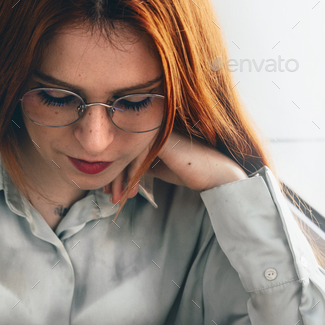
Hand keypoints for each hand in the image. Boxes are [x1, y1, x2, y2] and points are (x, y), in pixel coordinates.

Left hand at [103, 130, 246, 203]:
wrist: (213, 174)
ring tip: (118, 198)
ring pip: (129, 155)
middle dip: (115, 177)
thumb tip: (123, 172)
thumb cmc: (189, 170)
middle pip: (124, 151)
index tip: (110, 189)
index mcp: (150, 130)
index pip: (126, 150)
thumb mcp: (158, 168)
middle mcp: (151, 126)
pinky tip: (131, 190)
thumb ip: (142, 164)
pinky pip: (139, 157)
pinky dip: (132, 176)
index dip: (117, 171)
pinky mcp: (162, 138)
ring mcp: (156, 129)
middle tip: (110, 196)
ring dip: (121, 179)